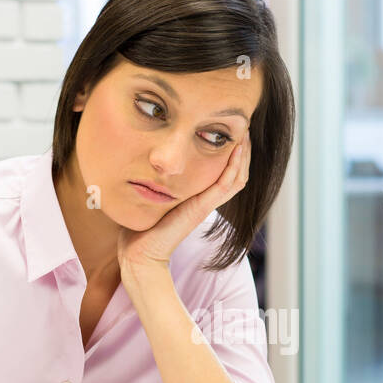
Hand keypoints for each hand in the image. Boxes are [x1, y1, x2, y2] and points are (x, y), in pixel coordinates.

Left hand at [117, 132, 250, 280]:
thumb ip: (150, 182)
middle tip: (244, 126)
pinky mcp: (201, 208)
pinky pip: (226, 185)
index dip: (231, 154)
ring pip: (236, 178)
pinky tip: (236, 148)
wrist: (137, 255)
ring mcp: (205, 205)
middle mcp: (204, 201)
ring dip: (243, 155)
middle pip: (236, 174)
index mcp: (195, 198)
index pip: (224, 173)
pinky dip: (234, 166)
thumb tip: (138, 160)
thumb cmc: (137, 229)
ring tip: (244, 133)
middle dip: (242, 150)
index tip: (230, 130)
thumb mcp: (147, 197)